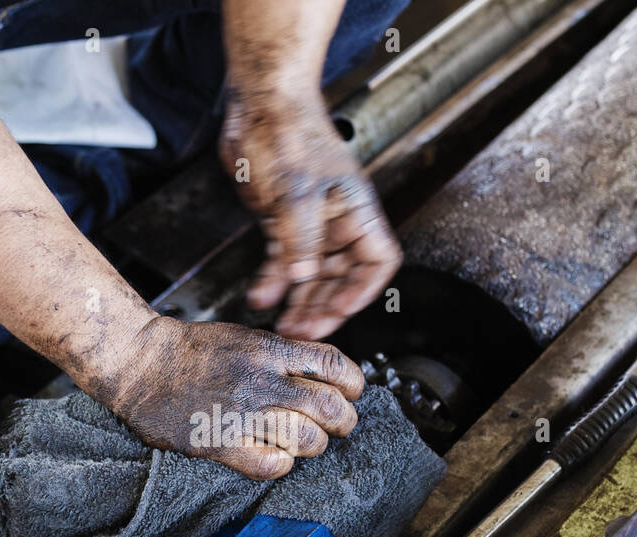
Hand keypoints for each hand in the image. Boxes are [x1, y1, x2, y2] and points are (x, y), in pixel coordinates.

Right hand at [106, 315, 363, 479]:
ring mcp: (241, 413)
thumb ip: (283, 354)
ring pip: (306, 439)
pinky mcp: (220, 442)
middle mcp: (261, 381)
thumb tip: (321, 372)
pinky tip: (274, 456)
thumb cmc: (190, 351)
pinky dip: (281, 465)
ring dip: (314, 446)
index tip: (353, 393)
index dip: (354, 383)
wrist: (140, 362)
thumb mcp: (244, 336)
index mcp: (268, 350)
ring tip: (305, 443)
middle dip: (343, 421)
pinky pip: (270, 464)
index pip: (333, 365)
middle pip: (329, 407)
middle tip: (337, 426)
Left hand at [219, 91, 401, 340]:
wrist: (259, 105)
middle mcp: (338, 223)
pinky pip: (283, 263)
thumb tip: (303, 277)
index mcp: (357, 213)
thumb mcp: (296, 192)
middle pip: (342, 278)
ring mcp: (311, 225)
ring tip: (284, 325)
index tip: (340, 311)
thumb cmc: (288, 133)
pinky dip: (272, 282)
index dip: (363, 292)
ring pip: (312, 276)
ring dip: (299, 302)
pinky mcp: (283, 224)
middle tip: (303, 331)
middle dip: (324, 307)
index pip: (377, 263)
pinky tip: (260, 297)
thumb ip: (301, 240)